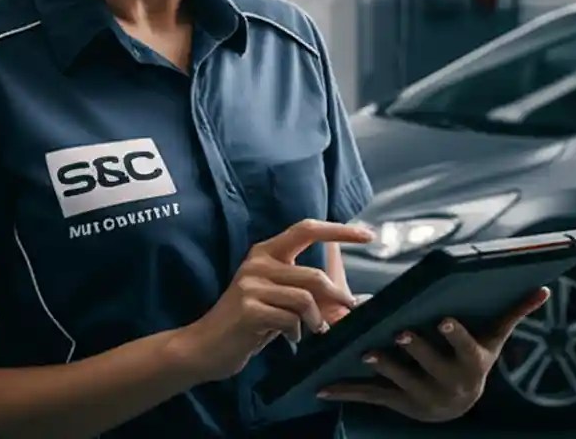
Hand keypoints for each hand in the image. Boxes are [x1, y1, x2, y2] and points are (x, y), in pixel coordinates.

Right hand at [170, 219, 375, 382]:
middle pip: (314, 275)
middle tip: (347, 313)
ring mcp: (250, 284)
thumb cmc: (249, 323)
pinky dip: (297, 333)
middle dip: (337, 299)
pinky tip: (289, 338)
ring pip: (305, 299)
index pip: (306, 230)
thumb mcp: (280, 301)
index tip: (368, 234)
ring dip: (315, 321)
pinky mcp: (249, 309)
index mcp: (266, 252)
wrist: (206, 345)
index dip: (338, 230)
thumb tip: (352, 300)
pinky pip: (291, 320)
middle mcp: (257, 262)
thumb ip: (309, 294)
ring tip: (312, 330)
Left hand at [317, 286, 552, 422]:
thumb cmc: (473, 358)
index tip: (443, 319)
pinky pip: (369, 396)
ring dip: (382, 365)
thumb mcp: (493, 338)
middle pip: (429, 365)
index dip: (454, 336)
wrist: (456, 404)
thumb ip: (513, 312)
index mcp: (471, 364)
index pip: (464, 349)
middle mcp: (448, 385)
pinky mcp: (396, 403)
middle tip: (398, 331)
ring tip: (364, 350)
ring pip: (398, 381)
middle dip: (415, 349)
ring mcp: (421, 396)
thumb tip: (544, 288)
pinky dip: (345, 391)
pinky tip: (321, 386)